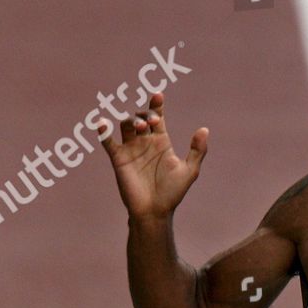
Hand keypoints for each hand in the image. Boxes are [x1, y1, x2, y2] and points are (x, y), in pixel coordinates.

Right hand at [100, 93, 207, 219]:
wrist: (155, 212)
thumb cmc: (172, 194)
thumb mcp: (189, 171)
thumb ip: (197, 151)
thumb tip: (204, 130)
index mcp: (161, 141)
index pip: (157, 116)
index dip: (156, 104)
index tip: (158, 95)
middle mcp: (144, 142)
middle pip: (140, 117)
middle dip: (145, 114)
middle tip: (151, 122)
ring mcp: (131, 149)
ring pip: (125, 124)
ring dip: (130, 120)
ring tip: (138, 128)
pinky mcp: (118, 158)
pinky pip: (108, 141)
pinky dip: (103, 131)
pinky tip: (102, 124)